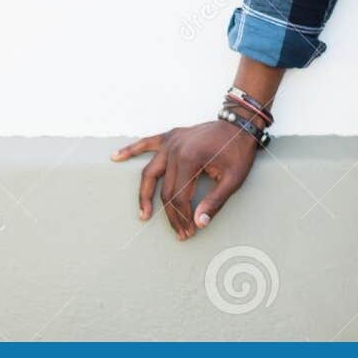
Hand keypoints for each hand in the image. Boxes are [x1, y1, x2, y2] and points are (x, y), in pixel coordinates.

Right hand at [111, 120, 258, 239]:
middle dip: (172, 214)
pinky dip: (130, 150)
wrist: (242, 123)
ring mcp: (171, 141)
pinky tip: (115, 157)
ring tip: (144, 214)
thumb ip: (216, 201)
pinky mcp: (170, 136)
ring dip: (145, 195)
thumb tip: (199, 224)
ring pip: (150, 173)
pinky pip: (146, 143)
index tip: (190, 231)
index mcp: (190, 158)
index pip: (179, 196)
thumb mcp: (234, 178)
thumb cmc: (239, 150)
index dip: (183, 217)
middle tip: (180, 233)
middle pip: (165, 190)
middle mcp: (175, 149)